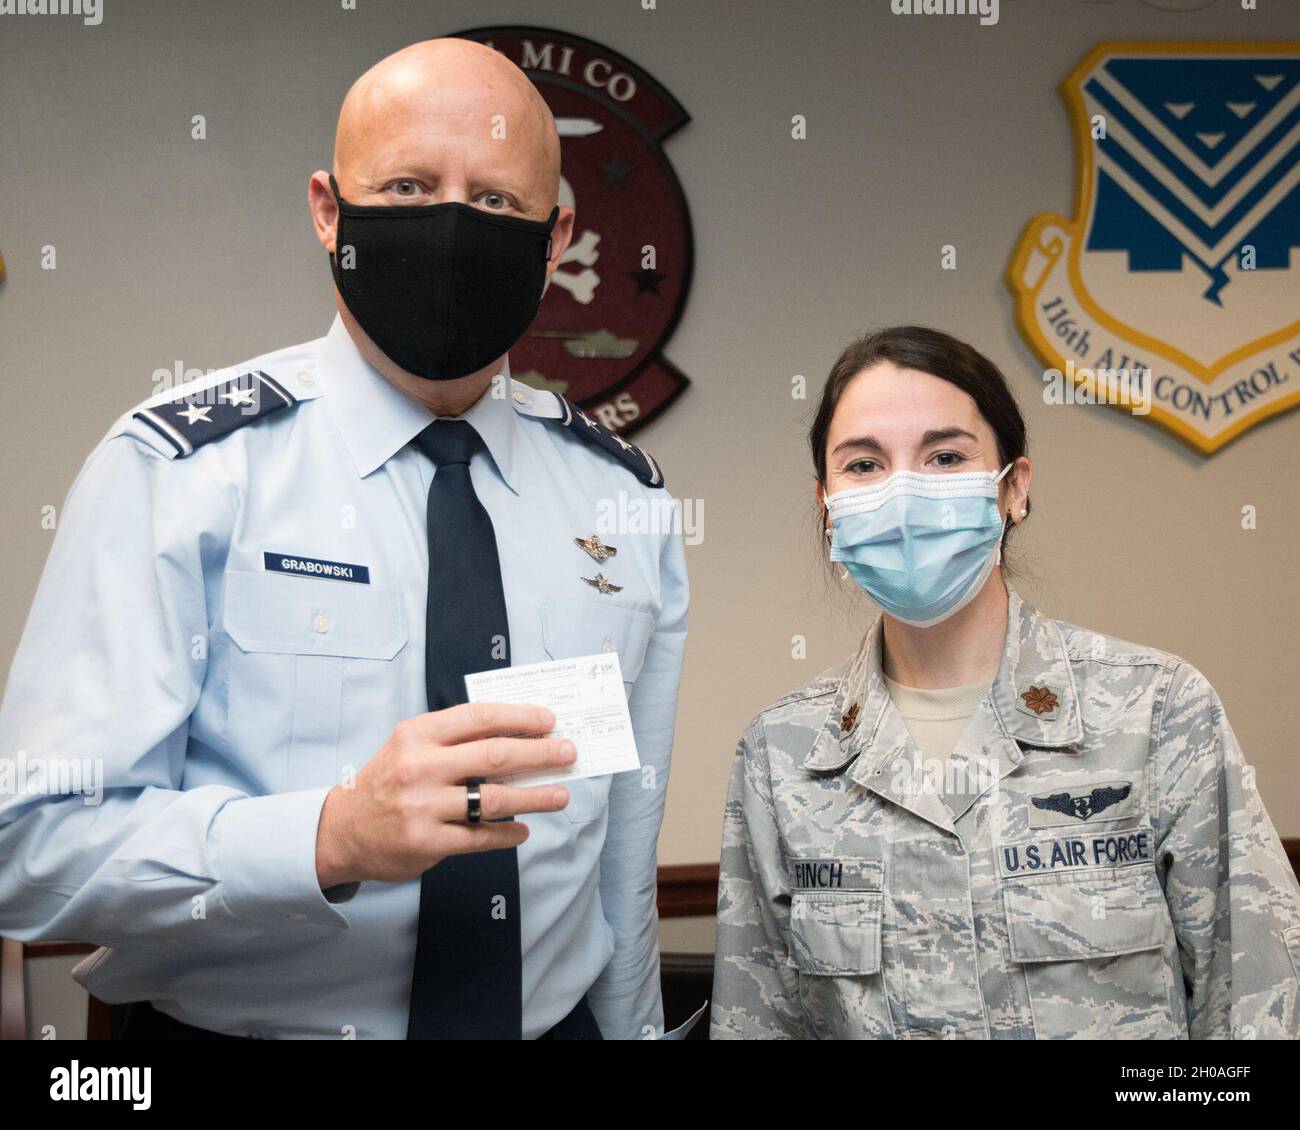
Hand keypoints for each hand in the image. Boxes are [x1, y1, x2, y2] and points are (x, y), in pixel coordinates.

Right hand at [315, 702, 574, 886]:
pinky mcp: (427, 842)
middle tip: (568, 753)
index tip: (550, 720)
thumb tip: (518, 738)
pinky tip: (523, 829)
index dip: (520, 717)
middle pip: (494, 755)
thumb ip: (455, 741)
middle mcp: (420, 767)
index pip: (479, 717)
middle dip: (539, 753)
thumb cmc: (388, 783)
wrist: (343, 830)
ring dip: (535, 797)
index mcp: (417, 734)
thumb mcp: (411, 748)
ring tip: (561, 796)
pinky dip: (508, 833)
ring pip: (494, 799)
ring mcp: (423, 806)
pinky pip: (481, 837)